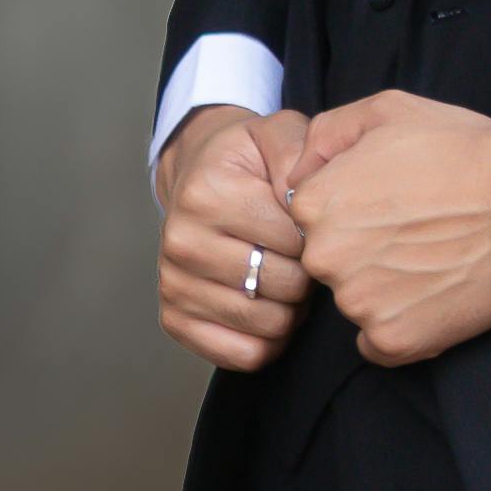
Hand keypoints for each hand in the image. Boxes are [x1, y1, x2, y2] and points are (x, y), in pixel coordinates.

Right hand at [157, 104, 312, 372]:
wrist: (197, 178)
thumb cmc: (248, 163)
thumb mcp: (277, 135)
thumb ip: (301, 151)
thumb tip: (303, 195)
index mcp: (208, 194)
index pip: (296, 241)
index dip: (316, 238)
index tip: (306, 226)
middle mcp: (182, 241)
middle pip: (285, 286)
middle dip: (306, 275)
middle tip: (298, 256)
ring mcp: (174, 284)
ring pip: (269, 325)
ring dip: (290, 309)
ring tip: (282, 277)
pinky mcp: (175, 320)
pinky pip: (245, 355)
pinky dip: (268, 340)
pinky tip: (266, 308)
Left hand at [291, 90, 490, 367]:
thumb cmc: (460, 150)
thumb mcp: (386, 110)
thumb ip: (325, 135)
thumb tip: (297, 174)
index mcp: (314, 204)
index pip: (311, 219)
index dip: (351, 210)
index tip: (389, 205)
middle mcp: (324, 257)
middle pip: (329, 263)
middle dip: (362, 251)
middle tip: (414, 233)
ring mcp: (358, 303)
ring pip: (354, 302)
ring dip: (382, 290)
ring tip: (431, 261)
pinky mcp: (394, 339)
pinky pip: (377, 345)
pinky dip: (400, 327)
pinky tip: (430, 298)